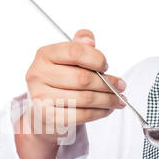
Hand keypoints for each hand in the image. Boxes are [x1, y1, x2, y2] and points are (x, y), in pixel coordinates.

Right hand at [14, 29, 125, 158]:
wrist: (42, 111)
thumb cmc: (59, 81)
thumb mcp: (67, 60)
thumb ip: (79, 46)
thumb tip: (89, 40)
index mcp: (44, 55)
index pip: (75, 51)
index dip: (96, 58)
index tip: (106, 66)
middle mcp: (38, 75)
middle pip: (82, 78)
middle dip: (108, 83)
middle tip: (121, 86)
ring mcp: (41, 97)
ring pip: (85, 98)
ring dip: (108, 100)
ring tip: (119, 100)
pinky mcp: (48, 117)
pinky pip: (82, 115)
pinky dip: (100, 112)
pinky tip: (107, 109)